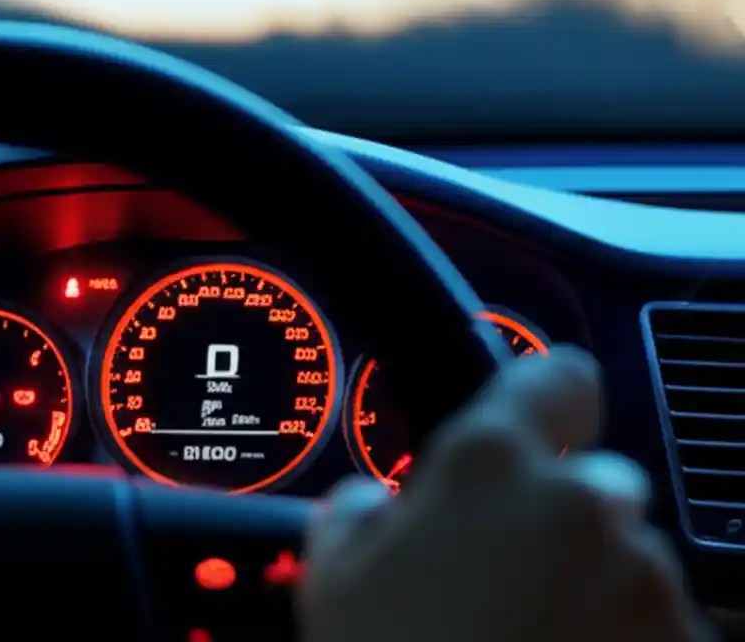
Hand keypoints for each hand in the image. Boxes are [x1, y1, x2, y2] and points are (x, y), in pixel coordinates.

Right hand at [301, 347, 709, 641]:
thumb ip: (358, 513)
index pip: (554, 375)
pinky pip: (658, 627)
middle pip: (590, 485)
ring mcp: (650, 583)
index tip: (535, 421)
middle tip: (499, 587)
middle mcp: (588, 504)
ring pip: (627, 564)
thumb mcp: (332, 583)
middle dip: (554, 524)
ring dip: (591, 592)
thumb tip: (376, 504)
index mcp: (492, 465)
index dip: (542, 397)